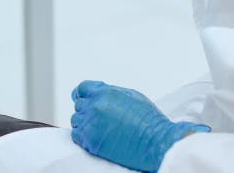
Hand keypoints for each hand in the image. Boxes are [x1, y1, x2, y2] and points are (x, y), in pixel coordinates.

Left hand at [71, 81, 209, 171]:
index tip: (83, 99)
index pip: (82, 89)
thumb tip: (98, 92)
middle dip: (87, 110)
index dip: (82, 94)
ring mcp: (92, 124)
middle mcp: (95, 106)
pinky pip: (76, 135)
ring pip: (76, 120)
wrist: (158, 144)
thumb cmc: (150, 121)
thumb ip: (110, 92)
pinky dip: (82, 136)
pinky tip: (95, 136)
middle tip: (100, 118)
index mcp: (104, 93)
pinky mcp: (91, 141)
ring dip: (84, 123)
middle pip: (79, 105)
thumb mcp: (131, 95)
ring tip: (100, 128)